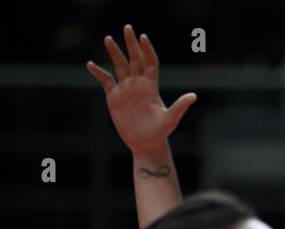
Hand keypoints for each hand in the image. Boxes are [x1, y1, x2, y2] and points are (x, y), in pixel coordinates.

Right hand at [86, 25, 195, 155]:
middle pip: (134, 59)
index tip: (143, 37)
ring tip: (108, 38)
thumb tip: (194, 96)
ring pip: (120, 66)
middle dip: (131, 44)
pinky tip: (90, 64)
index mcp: (151, 87)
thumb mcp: (171, 119)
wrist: (146, 144)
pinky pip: (106, 81)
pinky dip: (98, 72)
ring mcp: (126, 90)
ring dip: (114, 52)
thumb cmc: (161, 133)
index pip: (149, 63)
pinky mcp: (114, 98)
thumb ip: (180, 106)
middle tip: (128, 28)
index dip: (147, 50)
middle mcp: (138, 85)